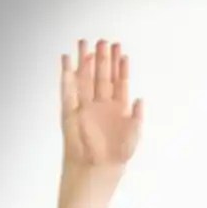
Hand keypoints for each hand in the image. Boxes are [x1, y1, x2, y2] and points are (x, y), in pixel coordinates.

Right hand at [60, 40, 142, 169]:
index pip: (119, 82)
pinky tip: (67, 61)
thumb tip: (140, 98)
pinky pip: (67, 88)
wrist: (99, 166)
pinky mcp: (71, 109)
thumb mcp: (135, 133)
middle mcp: (102, 103)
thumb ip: (138, 115)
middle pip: (102, 75)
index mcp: (119, 107)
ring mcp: (86, 105)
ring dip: (85, 61)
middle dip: (103, 59)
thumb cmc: (117, 153)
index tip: (122, 52)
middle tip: (104, 41)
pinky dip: (66, 74)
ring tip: (85, 44)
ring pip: (85, 77)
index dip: (121, 67)